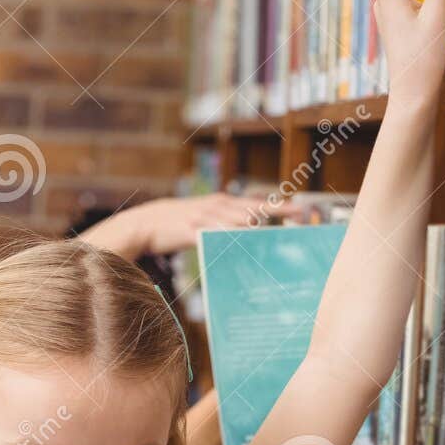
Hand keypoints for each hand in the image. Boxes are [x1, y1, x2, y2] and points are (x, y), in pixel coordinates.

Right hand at [127, 192, 287, 254]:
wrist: (145, 223)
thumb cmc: (176, 224)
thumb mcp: (203, 220)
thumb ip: (223, 226)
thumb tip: (245, 235)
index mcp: (221, 204)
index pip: (254, 203)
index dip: (277, 206)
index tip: (298, 209)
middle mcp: (216, 207)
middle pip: (252, 208)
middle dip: (276, 210)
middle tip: (299, 213)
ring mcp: (204, 218)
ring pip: (237, 219)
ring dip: (258, 223)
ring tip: (279, 226)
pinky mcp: (191, 230)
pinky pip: (214, 234)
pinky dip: (229, 237)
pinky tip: (243, 241)